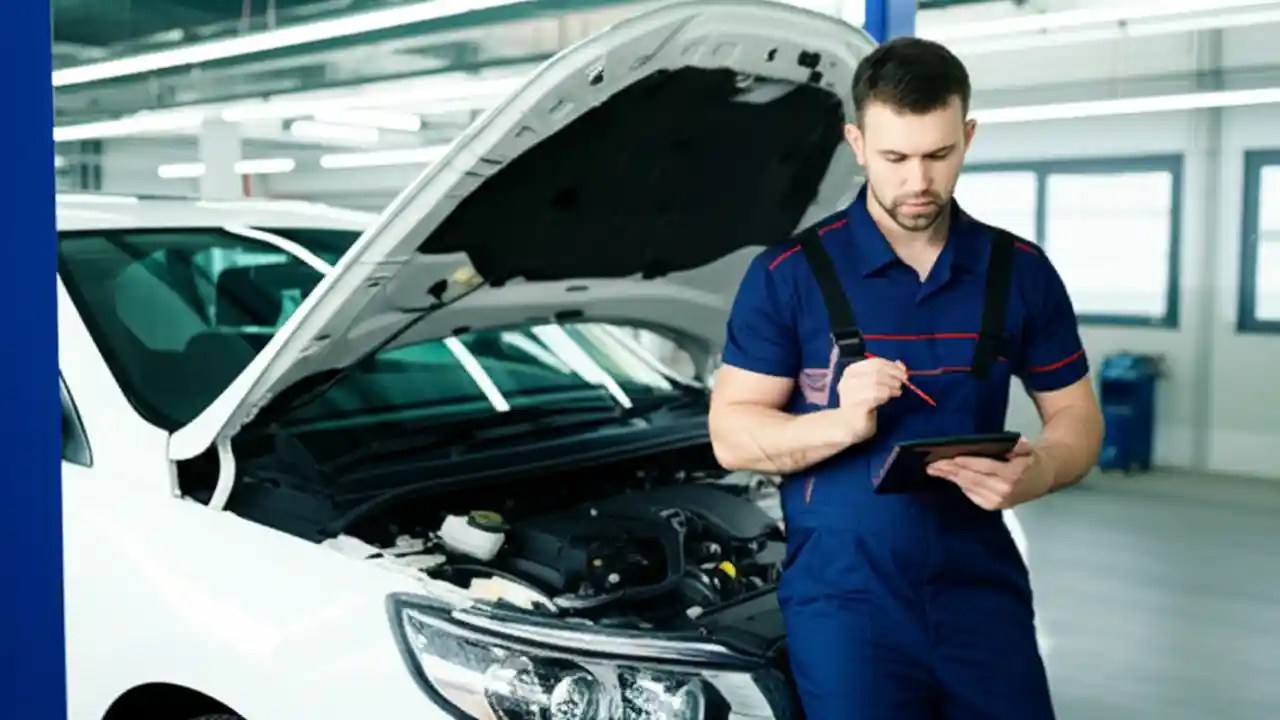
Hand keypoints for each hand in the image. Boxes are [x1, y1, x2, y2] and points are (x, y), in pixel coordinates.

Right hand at [834, 357, 906, 442]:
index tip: (903, 372)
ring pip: (875, 382)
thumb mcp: (873, 385)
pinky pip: (875, 395)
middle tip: (903, 382)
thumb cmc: (862, 404)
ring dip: (891, 385)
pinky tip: (893, 396)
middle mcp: (848, 380)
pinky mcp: (856, 405)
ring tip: (898, 391)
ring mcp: (851, 393)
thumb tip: (900, 364)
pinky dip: (888, 394)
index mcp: (851, 371)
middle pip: (876, 371)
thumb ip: (885, 373)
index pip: (874, 363)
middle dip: (893, 375)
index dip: (891, 366)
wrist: (848, 426)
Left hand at [926, 437, 1054, 509]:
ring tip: (935, 470)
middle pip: (971, 479)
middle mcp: (1003, 491)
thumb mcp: (1029, 449)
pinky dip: (959, 485)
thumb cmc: (1030, 461)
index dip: (965, 463)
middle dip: (950, 471)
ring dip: (950, 478)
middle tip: (933, 464)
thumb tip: (1014, 442)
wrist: (1042, 479)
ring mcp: (997, 501)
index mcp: (1012, 475)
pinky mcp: (993, 506)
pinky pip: (971, 495)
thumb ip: (1020, 446)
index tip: (950, 458)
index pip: (983, 467)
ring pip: (969, 488)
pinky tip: (949, 477)